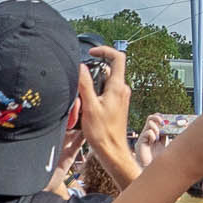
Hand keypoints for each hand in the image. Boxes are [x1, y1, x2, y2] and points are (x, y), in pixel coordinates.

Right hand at [76, 48, 135, 177]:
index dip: (104, 50)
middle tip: (80, 88)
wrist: (112, 152)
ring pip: (103, 83)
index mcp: (118, 87)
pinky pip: (104, 93)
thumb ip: (85, 85)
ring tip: (82, 104)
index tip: (91, 52)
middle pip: (107, 70)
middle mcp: (121, 90)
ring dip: (90, 88)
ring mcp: (120, 98)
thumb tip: (81, 67)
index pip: (118, 57)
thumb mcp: (90, 107)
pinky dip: (93, 97)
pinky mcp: (116, 105)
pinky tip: (85, 110)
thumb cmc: (103, 134)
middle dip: (91, 75)